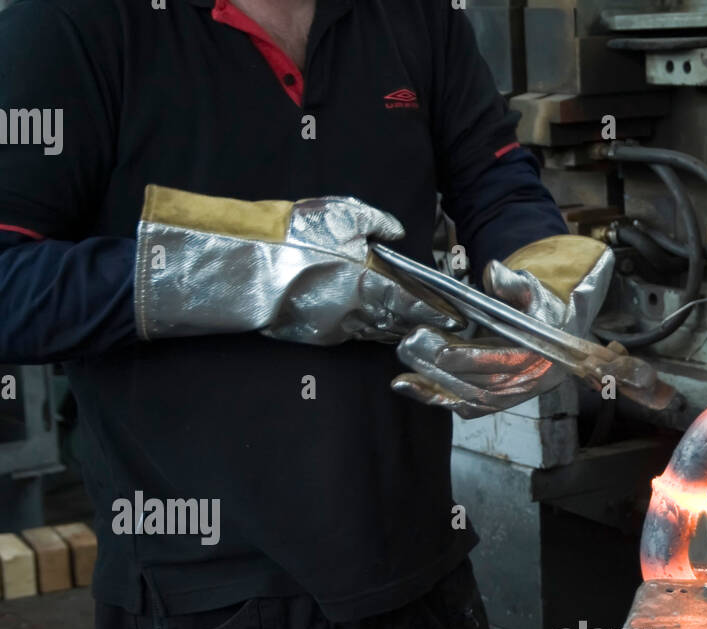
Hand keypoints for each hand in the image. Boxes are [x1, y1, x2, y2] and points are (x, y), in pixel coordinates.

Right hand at [135, 188, 453, 345]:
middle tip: (447, 330)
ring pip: (379, 333)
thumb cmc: (293, 233)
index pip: (415, 303)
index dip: (438, 312)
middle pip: (401, 324)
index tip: (458, 319)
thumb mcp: (339, 212)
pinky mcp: (319, 336)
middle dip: (424, 327)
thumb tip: (399, 232)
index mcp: (370, 283)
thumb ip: (375, 221)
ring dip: (400, 333)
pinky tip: (380, 329)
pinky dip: (371, 333)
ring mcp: (339, 327)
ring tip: (420, 331)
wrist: (245, 267)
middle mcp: (360, 312)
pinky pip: (354, 335)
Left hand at [390, 235, 613, 418]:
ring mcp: (508, 397)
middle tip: (411, 345)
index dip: (472, 360)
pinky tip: (407, 386)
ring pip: (468, 397)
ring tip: (403, 364)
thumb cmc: (537, 312)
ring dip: (433, 385)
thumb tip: (493, 272)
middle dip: (443, 370)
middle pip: (480, 382)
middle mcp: (524, 382)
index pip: (504, 363)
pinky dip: (434, 398)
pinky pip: (463, 406)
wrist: (552, 340)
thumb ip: (513, 283)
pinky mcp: (492, 403)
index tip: (442, 353)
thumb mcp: (531, 291)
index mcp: (538, 355)